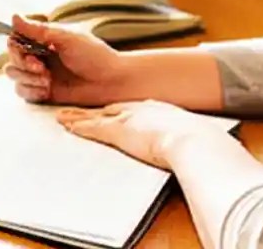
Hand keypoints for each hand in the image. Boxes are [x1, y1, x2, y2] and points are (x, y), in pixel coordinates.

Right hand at [3, 15, 125, 105]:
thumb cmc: (95, 56)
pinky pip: (24, 92)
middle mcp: (40, 57)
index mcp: (45, 40)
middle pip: (12, 59)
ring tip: (47, 80)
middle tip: (40, 67)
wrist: (112, 82)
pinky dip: (31, 91)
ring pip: (15, 77)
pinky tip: (46, 90)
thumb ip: (38, 29)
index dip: (15, 46)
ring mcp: (41, 75)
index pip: (16, 40)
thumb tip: (14, 17)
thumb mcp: (67, 38)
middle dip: (22, 64)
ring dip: (27, 79)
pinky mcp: (44, 93)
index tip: (27, 50)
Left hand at [57, 100, 226, 169]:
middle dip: (92, 110)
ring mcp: (127, 119)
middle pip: (109, 108)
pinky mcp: (118, 132)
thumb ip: (189, 144)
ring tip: (62, 116)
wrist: (194, 140)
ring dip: (78, 117)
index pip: (130, 108)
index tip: (107, 111)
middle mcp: (140, 110)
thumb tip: (199, 155)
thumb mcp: (193, 138)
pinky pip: (93, 128)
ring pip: (95, 116)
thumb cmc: (200, 142)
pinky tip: (68, 127)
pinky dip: (79, 127)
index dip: (116, 110)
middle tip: (77, 110)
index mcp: (158, 110)